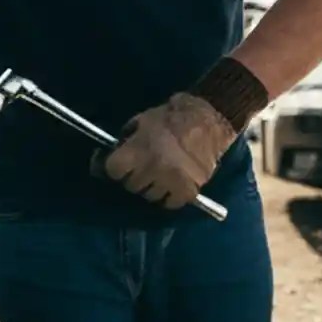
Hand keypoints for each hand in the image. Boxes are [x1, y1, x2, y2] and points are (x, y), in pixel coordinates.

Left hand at [102, 93, 235, 209]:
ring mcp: (171, 182)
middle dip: (134, 176)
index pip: (113, 170)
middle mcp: (152, 168)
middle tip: (143, 168)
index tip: (119, 165)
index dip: (114, 167)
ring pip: (150, 196)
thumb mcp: (143, 120)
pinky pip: (171, 203)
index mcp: (139, 150)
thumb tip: (114, 153)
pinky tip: (172, 186)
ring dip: (152, 187)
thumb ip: (127, 138)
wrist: (209, 119)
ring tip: (160, 176)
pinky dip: (170, 197)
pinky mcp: (188, 191)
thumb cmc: (173, 117)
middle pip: (131, 186)